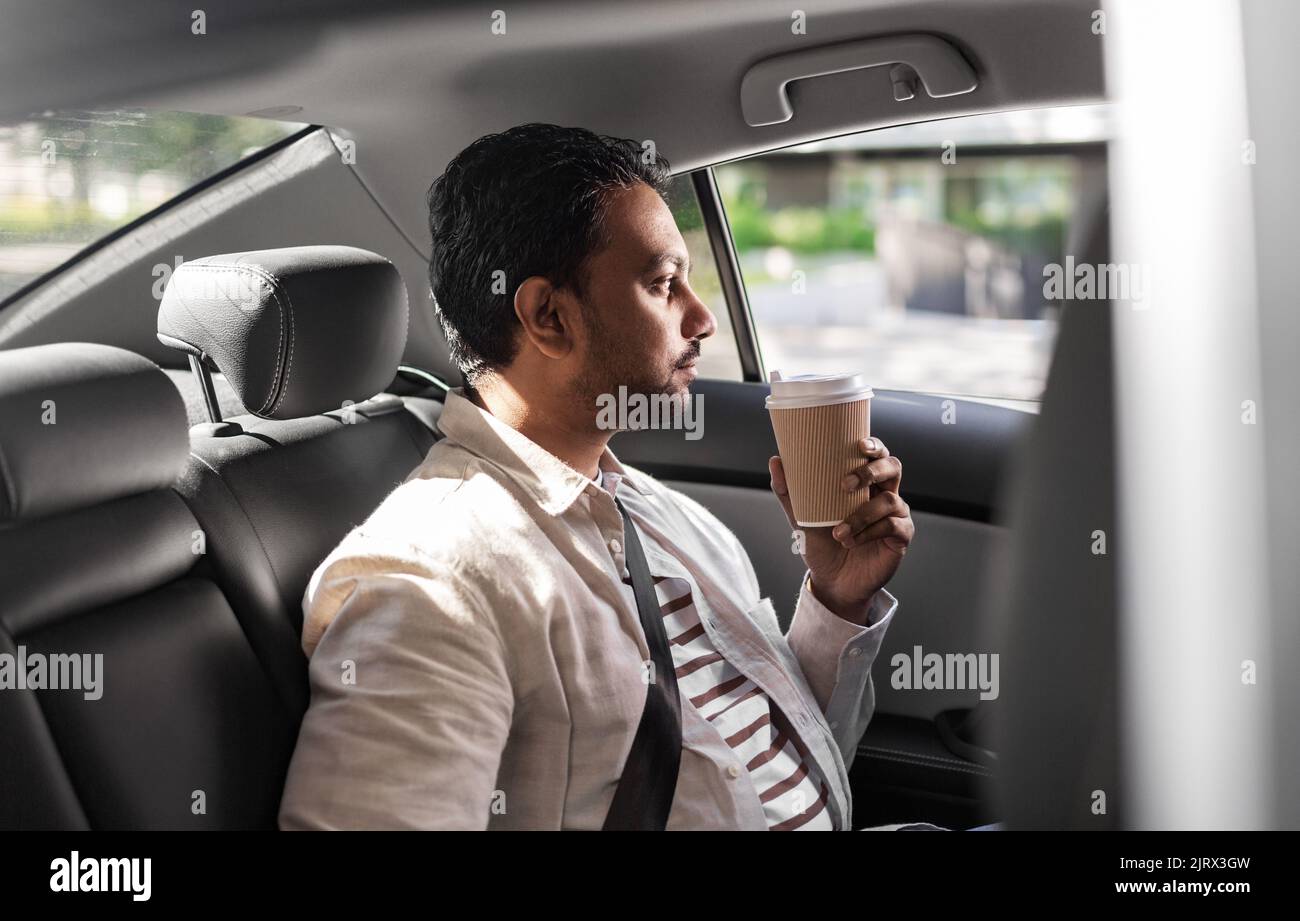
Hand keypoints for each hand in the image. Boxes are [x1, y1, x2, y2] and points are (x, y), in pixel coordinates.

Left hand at [769, 437, 913, 623]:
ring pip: (889, 501)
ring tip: (839, 532)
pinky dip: (869, 532)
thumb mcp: (802, 516)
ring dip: (861, 515)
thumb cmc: (821, 544)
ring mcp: (896, 514)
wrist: (832, 581)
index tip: (859, 446)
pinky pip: (893, 526)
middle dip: (871, 471)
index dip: (873, 446)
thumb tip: (776, 460)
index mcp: (864, 483)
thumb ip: (789, 491)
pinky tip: (852, 541)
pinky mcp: (901, 536)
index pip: (876, 454)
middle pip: (892, 467)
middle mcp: (883, 493)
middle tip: (845, 484)